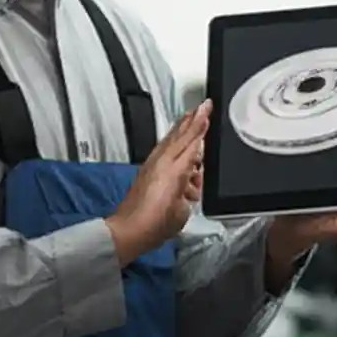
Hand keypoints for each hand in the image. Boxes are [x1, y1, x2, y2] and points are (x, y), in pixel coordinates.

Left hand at [106, 100, 208, 264]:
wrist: (129, 230)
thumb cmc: (157, 224)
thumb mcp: (183, 209)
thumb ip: (189, 190)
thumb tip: (189, 182)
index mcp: (175, 170)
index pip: (193, 142)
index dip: (201, 125)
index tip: (207, 108)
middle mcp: (163, 162)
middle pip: (181, 136)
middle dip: (192, 120)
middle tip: (203, 105)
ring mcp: (152, 164)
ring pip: (171, 140)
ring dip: (182, 128)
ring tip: (192, 116)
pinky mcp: (146, 170)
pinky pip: (164, 149)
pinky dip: (172, 140)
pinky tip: (176, 138)